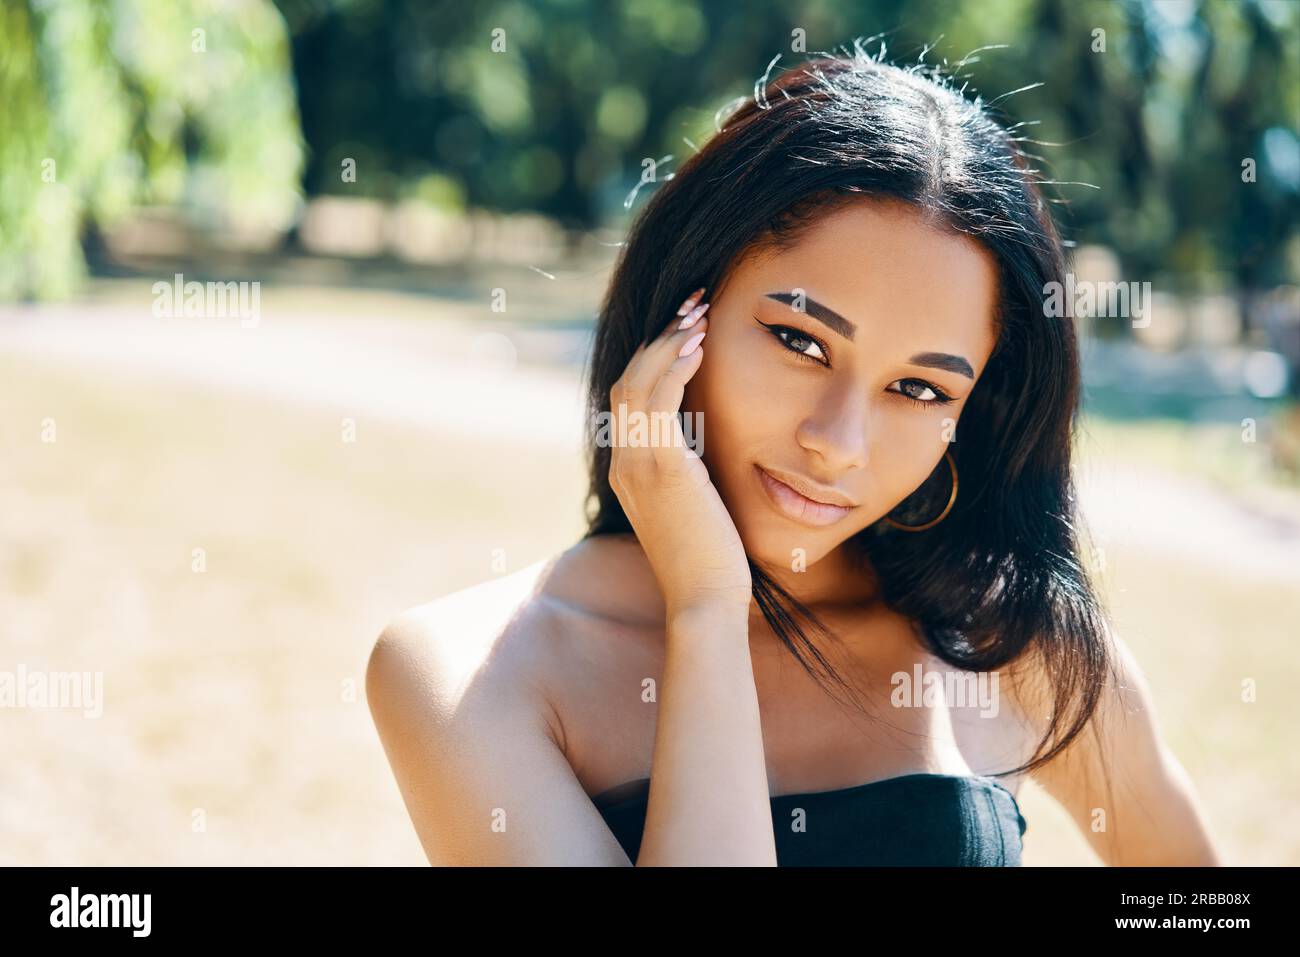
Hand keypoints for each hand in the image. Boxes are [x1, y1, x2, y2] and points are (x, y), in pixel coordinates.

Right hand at [607, 288, 752, 616]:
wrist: (706, 598)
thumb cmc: (711, 558)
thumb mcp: (695, 503)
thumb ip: (691, 469)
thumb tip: (707, 441)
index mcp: (628, 470)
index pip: (630, 398)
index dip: (655, 357)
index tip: (686, 328)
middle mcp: (624, 462)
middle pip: (627, 379)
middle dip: (660, 337)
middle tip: (693, 305)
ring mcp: (636, 464)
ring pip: (638, 381)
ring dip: (669, 342)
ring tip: (699, 314)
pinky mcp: (660, 468)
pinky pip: (659, 401)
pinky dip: (676, 366)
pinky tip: (701, 346)